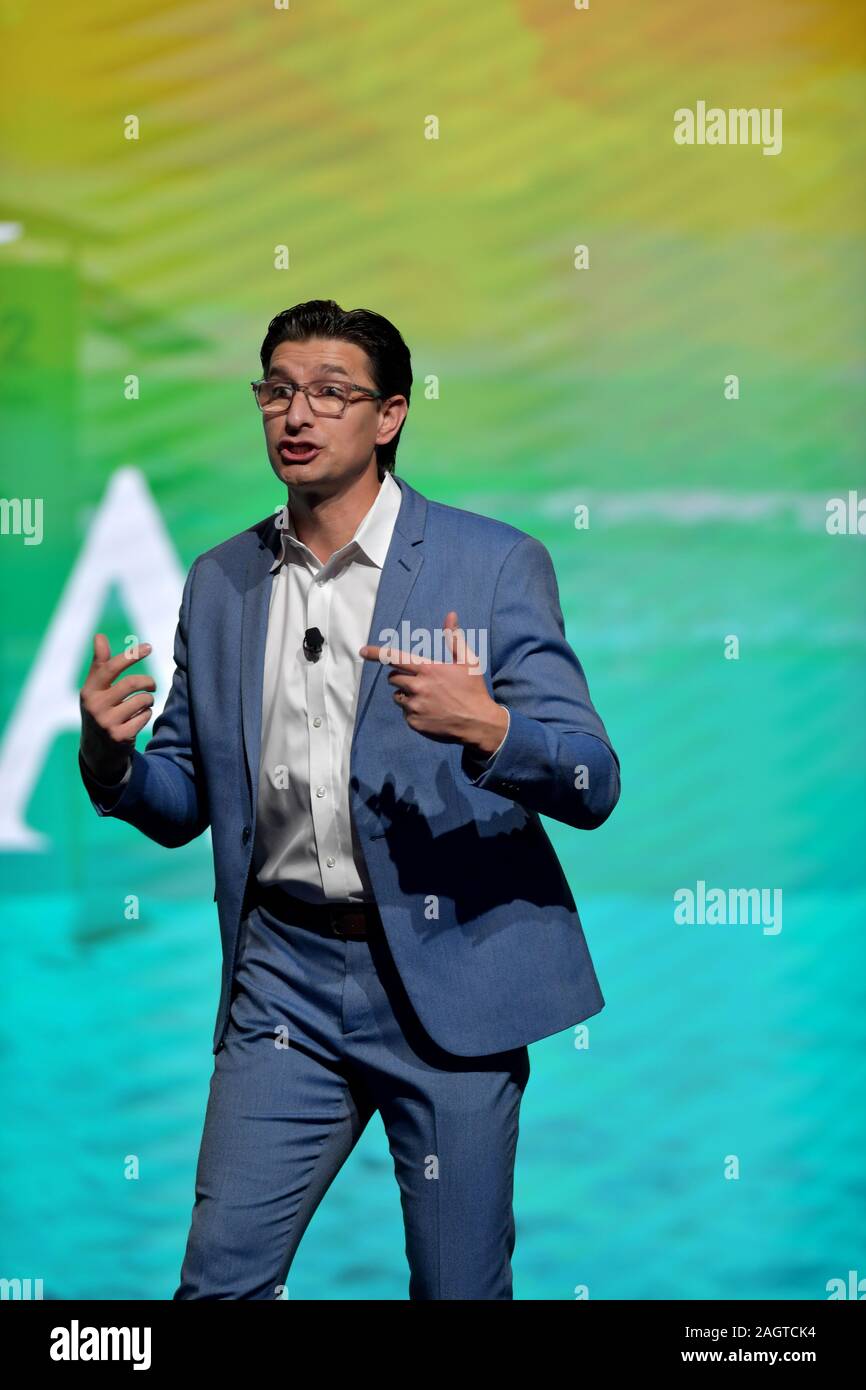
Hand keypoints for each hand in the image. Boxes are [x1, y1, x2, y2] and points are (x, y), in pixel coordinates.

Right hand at [79, 634, 155, 781]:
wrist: (97, 750)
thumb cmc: (100, 710)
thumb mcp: (95, 689)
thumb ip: (100, 664)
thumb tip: (99, 636)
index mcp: (89, 691)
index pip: (110, 667)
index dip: (130, 656)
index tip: (149, 647)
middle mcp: (95, 706)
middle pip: (131, 683)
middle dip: (147, 682)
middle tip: (152, 685)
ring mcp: (106, 722)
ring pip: (142, 701)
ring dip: (148, 700)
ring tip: (144, 703)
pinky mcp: (119, 736)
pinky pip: (145, 716)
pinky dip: (147, 714)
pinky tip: (138, 719)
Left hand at [359, 610, 506, 751]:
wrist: (478, 723)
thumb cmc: (473, 690)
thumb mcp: (468, 661)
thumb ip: (454, 638)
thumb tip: (451, 615)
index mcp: (428, 670)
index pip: (395, 658)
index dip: (377, 653)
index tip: (363, 651)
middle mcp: (418, 687)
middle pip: (393, 678)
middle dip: (402, 677)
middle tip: (421, 682)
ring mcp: (414, 706)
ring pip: (398, 696)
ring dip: (407, 695)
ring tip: (429, 698)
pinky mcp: (414, 723)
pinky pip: (405, 713)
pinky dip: (413, 712)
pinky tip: (431, 712)